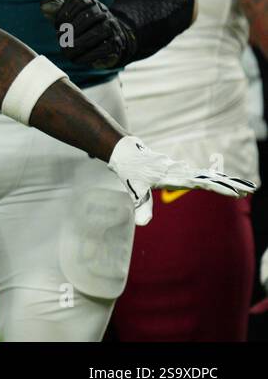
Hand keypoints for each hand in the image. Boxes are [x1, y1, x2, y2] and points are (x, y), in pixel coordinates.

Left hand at [41, 0, 136, 68]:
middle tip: (60, 41)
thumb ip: (56, 11)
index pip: (77, 3)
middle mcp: (103, 12)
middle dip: (70, 31)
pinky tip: (76, 59)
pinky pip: (102, 49)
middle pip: (86, 18)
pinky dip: (87, 56)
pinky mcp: (115, 43)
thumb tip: (44, 6)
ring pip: (95, 34)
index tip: (56, 26)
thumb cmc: (83, 26)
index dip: (64, 15)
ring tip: (66, 52)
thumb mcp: (69, 16)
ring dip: (78, 44)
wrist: (109, 37)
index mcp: (90, 2)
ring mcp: (111, 27)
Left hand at [108, 135, 255, 224]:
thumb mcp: (135, 190)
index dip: (218, 187)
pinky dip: (219, 178)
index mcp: (174, 176)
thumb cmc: (131, 173)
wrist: (127, 153)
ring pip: (210, 175)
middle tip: (251, 190)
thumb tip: (141, 224)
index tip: (234, 192)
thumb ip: (142, 207)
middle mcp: (181, 171)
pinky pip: (204, 174)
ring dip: (229, 181)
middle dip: (231, 184)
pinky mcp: (182, 170)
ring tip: (248, 188)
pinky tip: (230, 181)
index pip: (200, 182)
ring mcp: (182, 169)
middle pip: (211, 177)